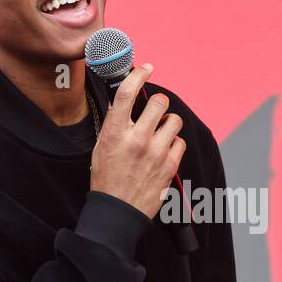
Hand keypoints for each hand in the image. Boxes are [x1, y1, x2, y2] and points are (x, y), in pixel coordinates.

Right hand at [89, 63, 184, 219]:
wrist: (118, 213)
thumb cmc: (106, 181)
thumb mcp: (100, 149)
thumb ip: (113, 125)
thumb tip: (121, 104)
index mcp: (115, 133)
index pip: (127, 92)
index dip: (138, 74)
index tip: (146, 68)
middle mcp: (137, 140)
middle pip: (158, 101)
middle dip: (158, 103)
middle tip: (154, 110)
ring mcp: (156, 153)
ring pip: (174, 120)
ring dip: (168, 123)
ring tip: (160, 132)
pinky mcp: (170, 166)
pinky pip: (181, 141)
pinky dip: (174, 143)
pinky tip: (165, 150)